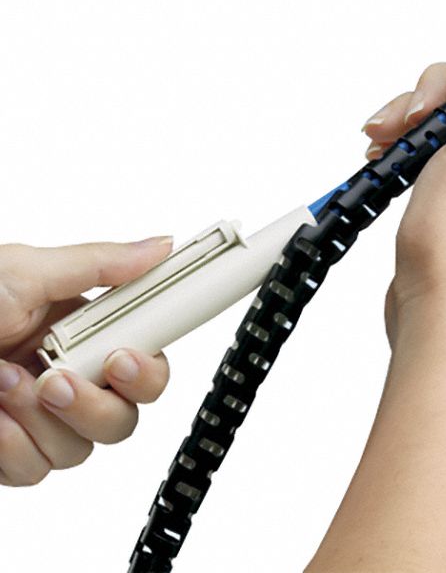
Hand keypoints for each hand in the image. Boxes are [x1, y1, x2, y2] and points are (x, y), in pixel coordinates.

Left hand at [0, 236, 172, 485]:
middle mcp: (67, 374)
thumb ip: (100, 264)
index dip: (147, 367)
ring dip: (42, 419)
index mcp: (80, 330)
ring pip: (85, 446)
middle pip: (125, 412)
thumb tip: (160, 247)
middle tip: (57, 378)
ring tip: (1, 383)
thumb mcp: (24, 272)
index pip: (144, 357)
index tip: (124, 358)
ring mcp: (38, 416)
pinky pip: (38, 468)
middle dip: (95, 403)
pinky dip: (12, 447)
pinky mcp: (11, 451)